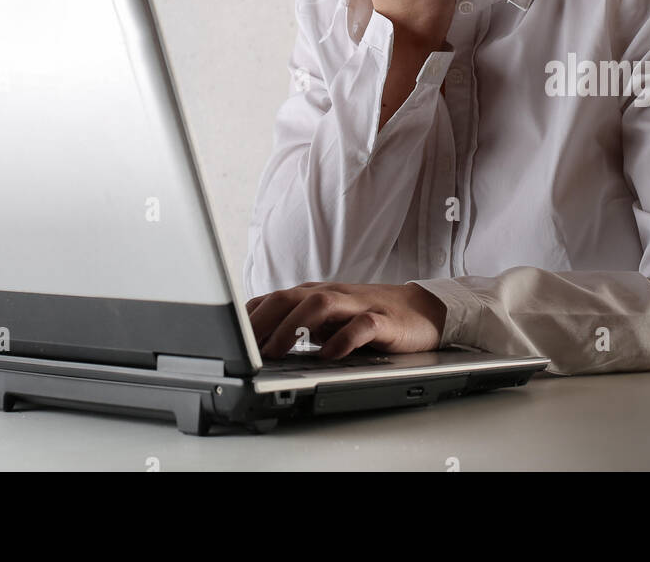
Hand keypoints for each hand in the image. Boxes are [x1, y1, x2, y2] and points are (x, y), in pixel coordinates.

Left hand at [245, 281, 448, 358]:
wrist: (420, 310)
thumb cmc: (367, 316)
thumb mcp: (327, 322)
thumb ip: (297, 327)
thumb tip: (257, 343)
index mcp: (315, 295)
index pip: (275, 298)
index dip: (250, 317)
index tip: (229, 337)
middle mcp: (332, 295)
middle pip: (291, 296)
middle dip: (264, 320)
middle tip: (245, 347)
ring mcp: (357, 304)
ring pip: (321, 303)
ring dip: (295, 327)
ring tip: (278, 351)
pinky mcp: (383, 321)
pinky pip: (361, 325)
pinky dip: (343, 339)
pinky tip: (330, 354)